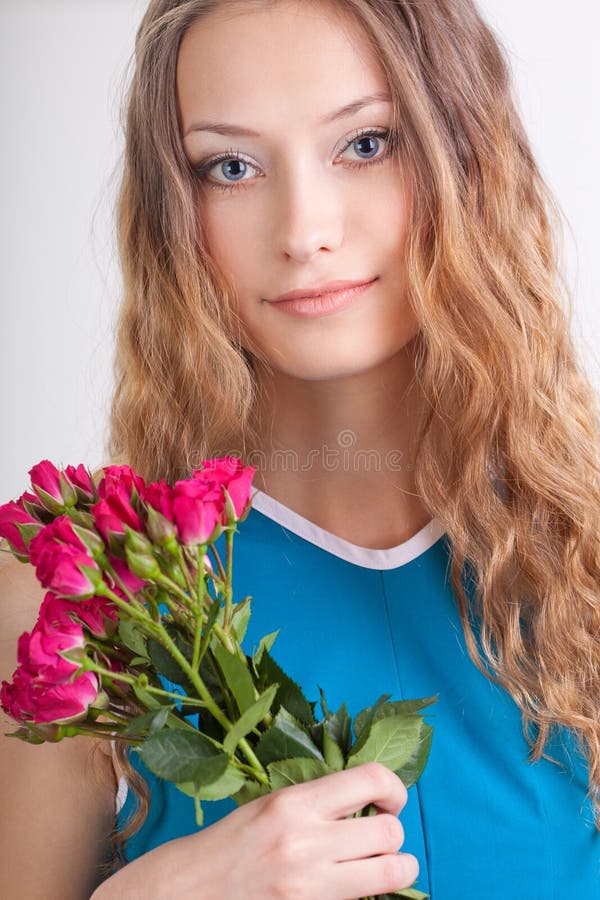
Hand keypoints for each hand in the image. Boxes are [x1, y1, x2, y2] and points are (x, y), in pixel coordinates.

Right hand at [125, 760, 418, 898]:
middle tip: (382, 837)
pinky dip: (368, 895)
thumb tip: (370, 799)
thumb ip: (318, 801)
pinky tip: (354, 888)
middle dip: (394, 835)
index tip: (390, 801)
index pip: (371, 779)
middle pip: (390, 831)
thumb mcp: (271, 805)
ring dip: (396, 869)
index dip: (395, 788)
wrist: (189, 890)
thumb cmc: (231, 844)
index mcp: (295, 802)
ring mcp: (312, 884)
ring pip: (391, 872)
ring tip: (385, 866)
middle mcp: (307, 840)